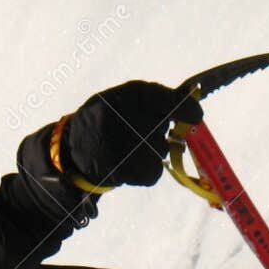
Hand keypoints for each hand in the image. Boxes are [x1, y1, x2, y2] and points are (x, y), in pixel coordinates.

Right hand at [62, 80, 202, 186]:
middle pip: (163, 128)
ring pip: (160, 150)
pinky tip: (129, 164)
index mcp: (118, 97)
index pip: (161, 98)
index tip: (196, 115)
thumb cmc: (103, 122)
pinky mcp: (121, 171)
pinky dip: (147, 170)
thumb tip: (193, 101)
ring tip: (130, 148)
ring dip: (153, 151)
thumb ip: (154, 99)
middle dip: (165, 132)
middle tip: (155, 133)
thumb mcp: (120, 100)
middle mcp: (116, 119)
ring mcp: (118, 147)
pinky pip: (153, 171)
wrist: (71, 152)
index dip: (184, 108)